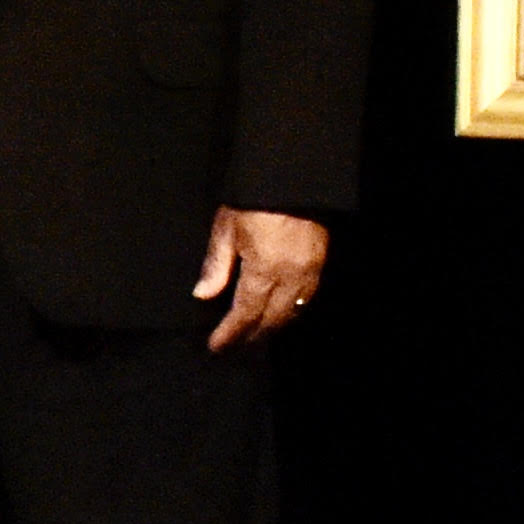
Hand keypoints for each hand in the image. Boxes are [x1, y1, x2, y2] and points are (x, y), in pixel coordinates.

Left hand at [194, 207, 327, 352]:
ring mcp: (309, 272)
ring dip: (271, 328)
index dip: (231, 334)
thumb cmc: (254, 198)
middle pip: (271, 320)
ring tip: (252, 335)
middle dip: (251, 337)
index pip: (246, 314)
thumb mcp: (226, 227)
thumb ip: (216, 265)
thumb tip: (203, 295)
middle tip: (232, 347)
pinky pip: (306, 300)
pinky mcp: (320, 264)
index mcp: (265, 270)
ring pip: (291, 314)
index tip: (216, 346)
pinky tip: (278, 314)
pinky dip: (290, 313)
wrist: (295, 176)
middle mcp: (290, 277)